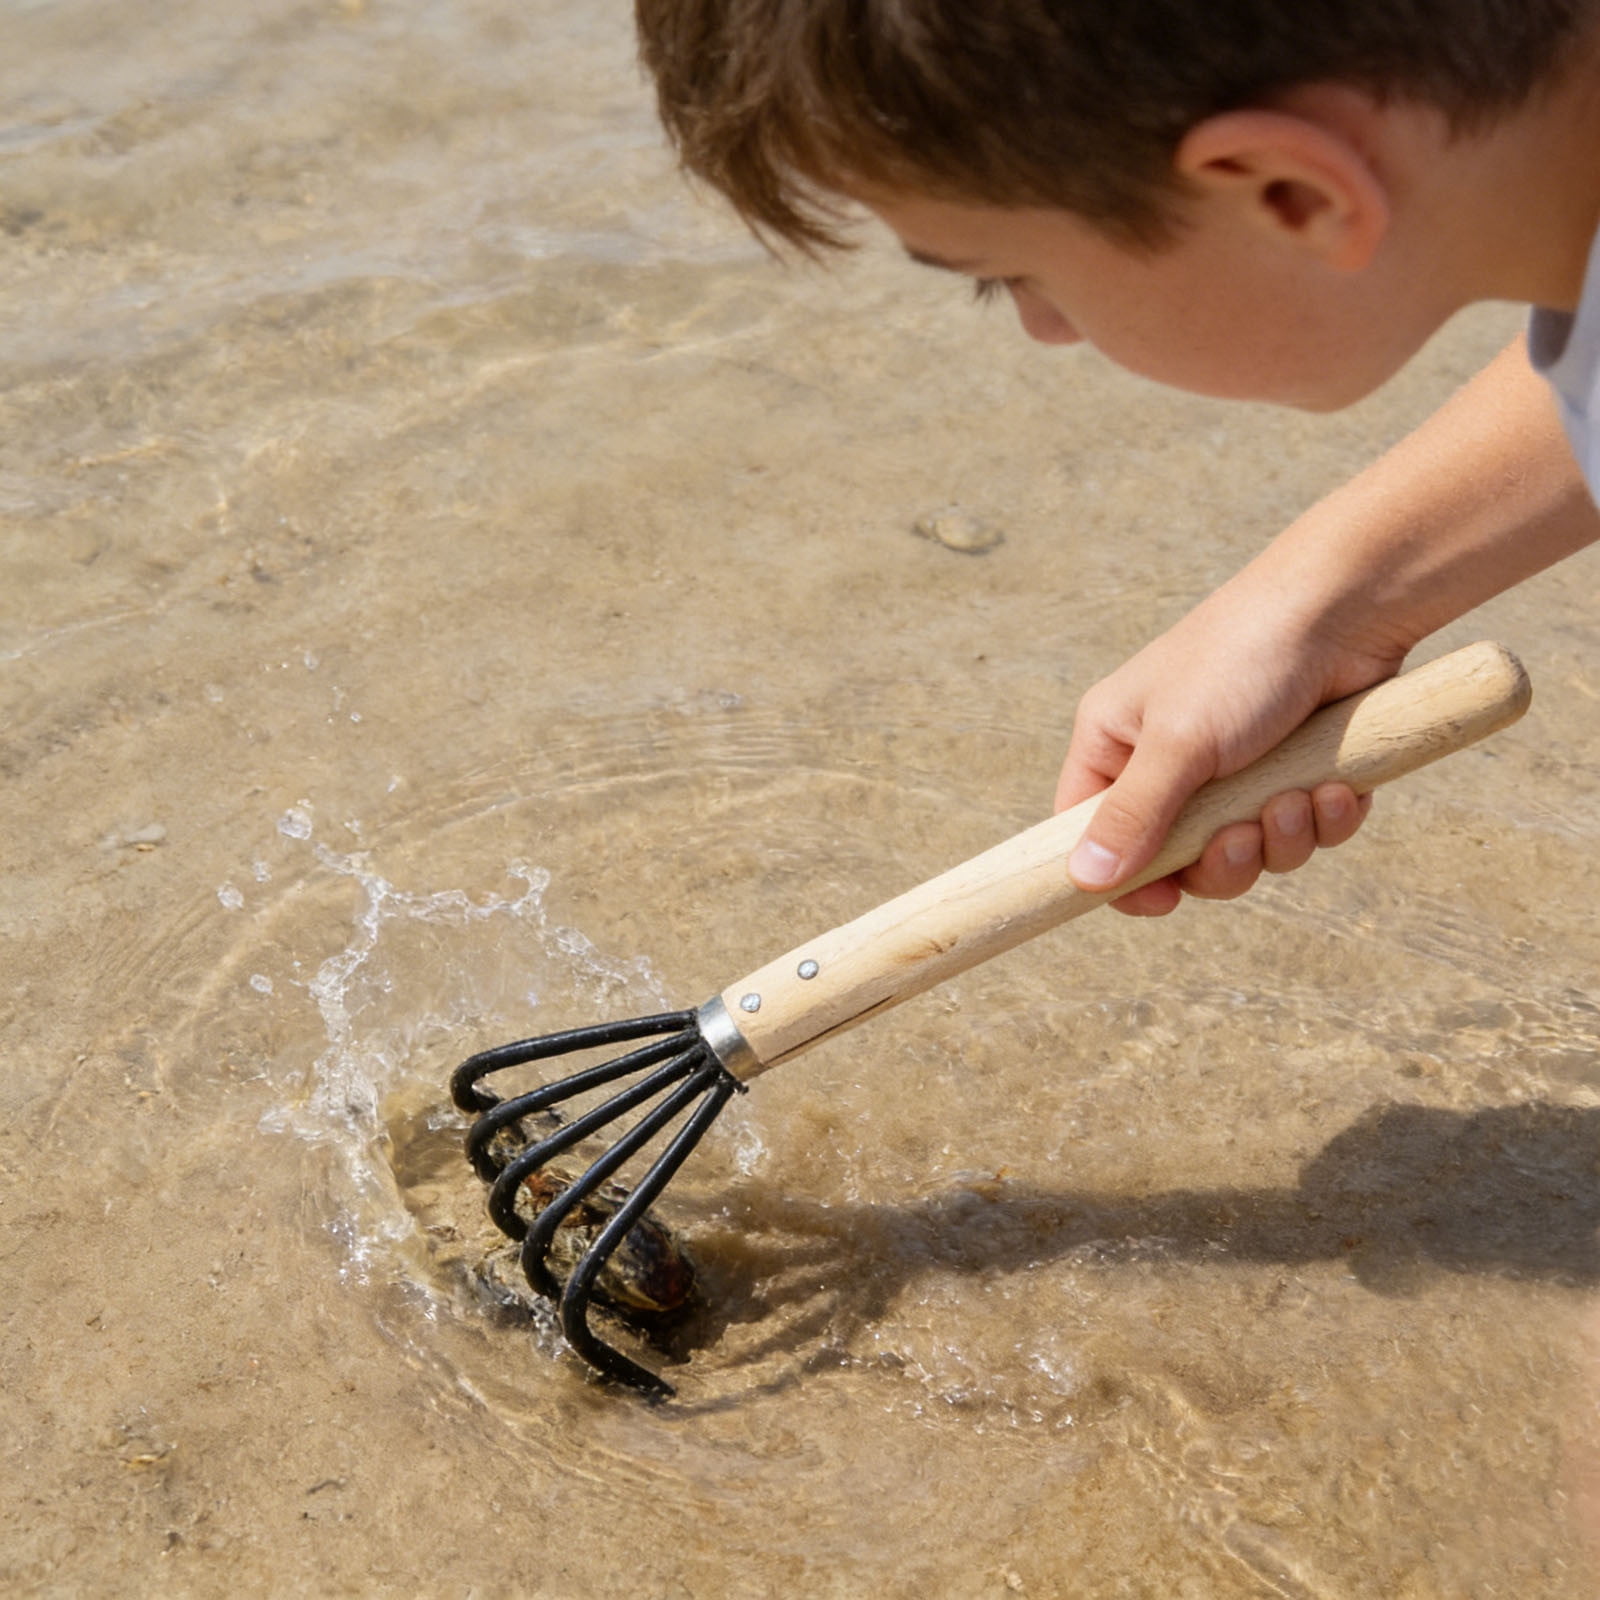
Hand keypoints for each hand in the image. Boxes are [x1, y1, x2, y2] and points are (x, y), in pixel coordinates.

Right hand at [1056, 586, 1401, 915]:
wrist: (1346, 608)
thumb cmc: (1242, 657)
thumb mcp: (1177, 743)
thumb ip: (1132, 816)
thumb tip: (1084, 881)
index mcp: (1117, 743)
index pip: (1091, 832)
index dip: (1121, 876)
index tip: (1162, 900)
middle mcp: (1168, 761)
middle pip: (1178, 861)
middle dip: (1221, 862)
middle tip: (1240, 838)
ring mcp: (1235, 770)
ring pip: (1248, 854)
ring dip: (1280, 838)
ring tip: (1296, 796)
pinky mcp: (1294, 772)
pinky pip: (1303, 833)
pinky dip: (1323, 819)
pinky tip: (1335, 784)